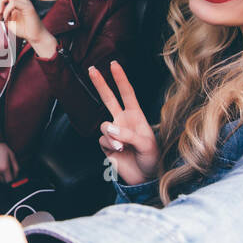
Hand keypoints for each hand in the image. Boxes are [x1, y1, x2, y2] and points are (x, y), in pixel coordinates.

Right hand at [0, 141, 19, 182]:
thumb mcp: (12, 155)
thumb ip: (16, 167)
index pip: (9, 181)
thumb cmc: (1, 147)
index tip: (12, 175)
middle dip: (4, 176)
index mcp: (4, 168)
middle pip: (2, 180)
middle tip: (5, 168)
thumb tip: (17, 175)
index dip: (11, 178)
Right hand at [89, 60, 160, 186]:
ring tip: (123, 146)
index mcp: (136, 116)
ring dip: (112, 136)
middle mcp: (122, 121)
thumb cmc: (151, 158)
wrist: (145, 177)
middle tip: (91, 69)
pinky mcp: (106, 145)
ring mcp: (113, 133)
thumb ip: (128, 134)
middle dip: (100, 84)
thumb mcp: (146, 144)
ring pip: (104, 126)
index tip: (113, 64)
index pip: (127, 94)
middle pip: (108, 99)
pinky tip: (119, 151)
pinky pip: (102, 140)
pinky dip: (110, 145)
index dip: (120, 79)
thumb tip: (110, 129)